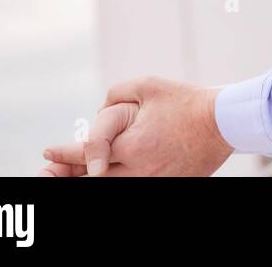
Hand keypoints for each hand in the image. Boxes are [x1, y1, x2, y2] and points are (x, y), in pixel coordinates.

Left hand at [38, 76, 233, 176]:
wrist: (224, 123)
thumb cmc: (186, 102)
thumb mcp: (148, 85)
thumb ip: (115, 93)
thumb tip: (97, 110)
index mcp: (132, 145)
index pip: (85, 153)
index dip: (62, 153)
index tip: (47, 151)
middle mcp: (139, 169)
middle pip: (91, 179)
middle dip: (66, 174)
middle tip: (47, 171)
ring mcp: (152, 181)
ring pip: (109, 187)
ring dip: (88, 180)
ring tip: (70, 177)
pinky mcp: (166, 185)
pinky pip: (132, 187)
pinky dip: (115, 180)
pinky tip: (105, 175)